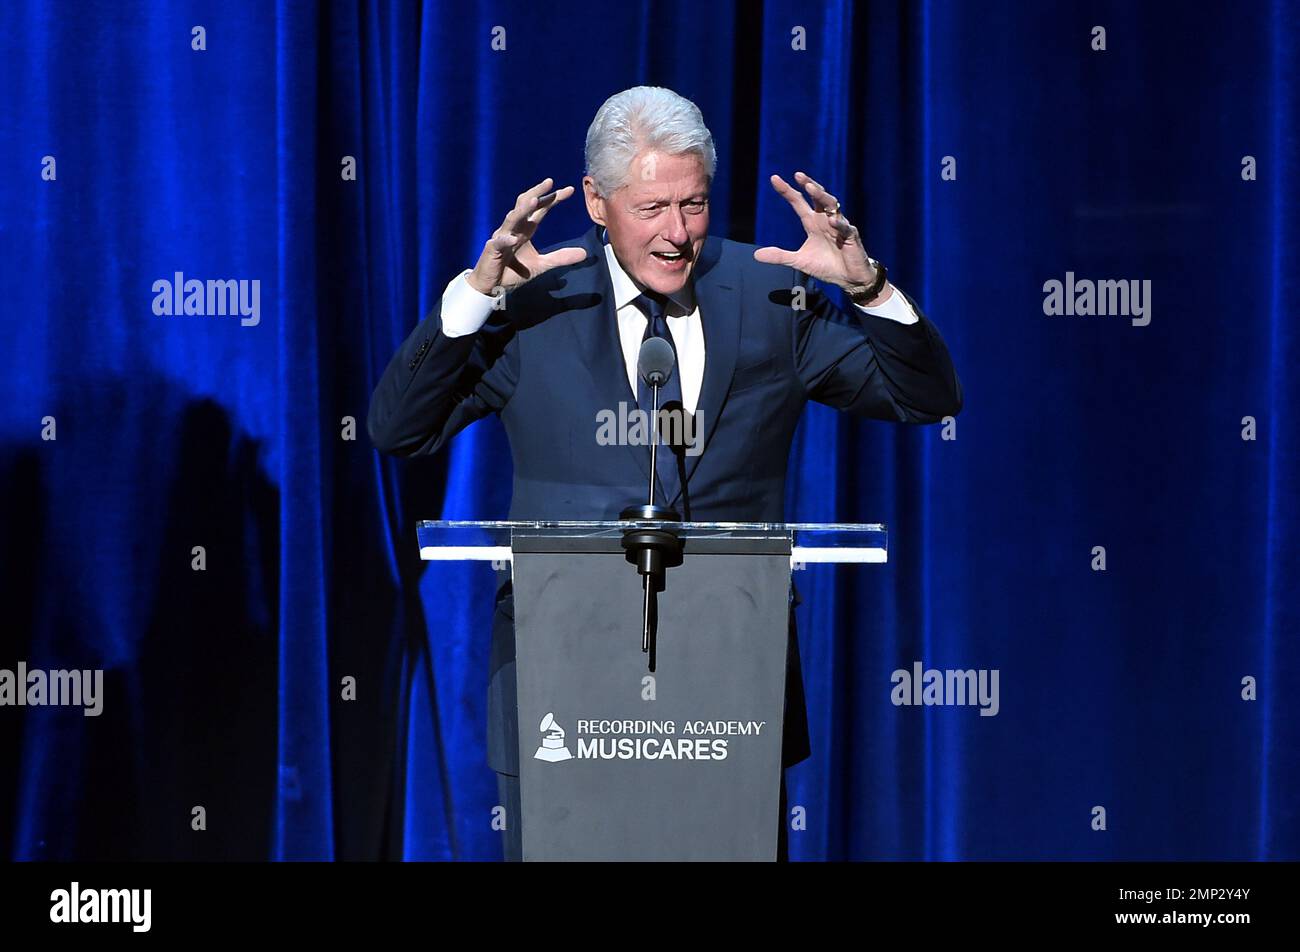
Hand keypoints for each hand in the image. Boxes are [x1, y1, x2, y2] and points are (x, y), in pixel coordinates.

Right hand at [468, 178, 585, 294]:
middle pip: (525, 204)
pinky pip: (499, 243)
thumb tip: (585, 253)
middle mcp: (514, 228)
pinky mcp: (492, 250)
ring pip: (512, 219)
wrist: (492, 286)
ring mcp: (502, 237)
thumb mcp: (542, 265)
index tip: (570, 189)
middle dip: (536, 192)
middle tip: (550, 182)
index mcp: (526, 229)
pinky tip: (513, 239)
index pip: (541, 209)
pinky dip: (506, 240)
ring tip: (533, 200)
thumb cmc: (513, 272)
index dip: (553, 198)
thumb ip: (561, 257)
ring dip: (522, 210)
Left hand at [753, 172, 878, 292]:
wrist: (847, 279)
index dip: (787, 191)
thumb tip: (756, 255)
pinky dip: (838, 224)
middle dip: (809, 185)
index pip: (798, 202)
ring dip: (822, 196)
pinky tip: (831, 220)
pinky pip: (845, 227)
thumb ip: (779, 256)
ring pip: (832, 205)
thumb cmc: (826, 266)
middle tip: (798, 176)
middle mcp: (825, 220)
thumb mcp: (799, 261)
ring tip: (811, 189)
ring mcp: (839, 226)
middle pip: (817, 196)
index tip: (774, 178)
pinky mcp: (851, 237)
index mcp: (812, 223)